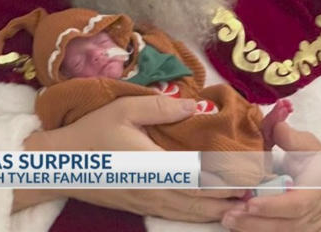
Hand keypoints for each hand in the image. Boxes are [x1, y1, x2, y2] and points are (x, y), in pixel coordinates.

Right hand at [20, 95, 249, 219]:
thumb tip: (197, 105)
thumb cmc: (91, 134)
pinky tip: (214, 210)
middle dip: (235, 197)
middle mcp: (158, 190)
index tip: (256, 171)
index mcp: (157, 166)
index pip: (204, 176)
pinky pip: (179, 215)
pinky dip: (201, 213)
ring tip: (247, 203)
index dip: (232, 177)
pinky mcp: (143, 207)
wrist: (59, 166)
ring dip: (221, 209)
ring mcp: (150, 202)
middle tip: (261, 190)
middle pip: (205, 200)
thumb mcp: (123, 109)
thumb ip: (161, 107)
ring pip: (194, 213)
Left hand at [221, 122, 320, 231]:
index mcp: (317, 190)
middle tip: (229, 215)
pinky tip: (240, 227)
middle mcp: (314, 214)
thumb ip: (292, 138)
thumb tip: (275, 125)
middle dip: (255, 222)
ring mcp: (309, 228)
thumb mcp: (311, 146)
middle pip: (284, 225)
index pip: (296, 205)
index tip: (250, 203)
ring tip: (229, 220)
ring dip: (253, 230)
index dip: (273, 206)